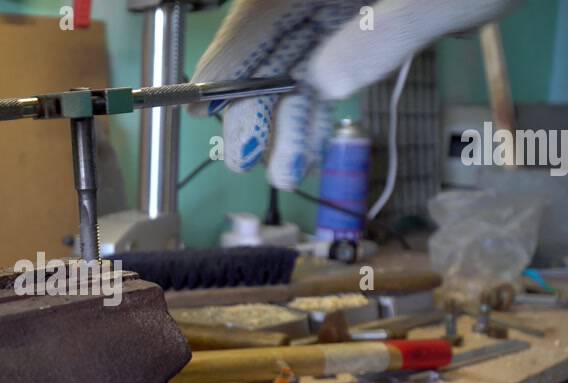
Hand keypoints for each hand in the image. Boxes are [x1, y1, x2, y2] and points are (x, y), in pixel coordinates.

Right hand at [191, 0, 521, 189]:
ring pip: (295, 54)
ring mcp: (336, 1)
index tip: (200, 109)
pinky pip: (324, 53)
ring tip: (283, 166)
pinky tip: (308, 131)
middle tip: (247, 160)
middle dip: (256, 103)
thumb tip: (319, 83)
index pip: (257, 15)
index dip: (226, 64)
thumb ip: (381, 36)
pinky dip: (316, 94)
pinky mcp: (359, 10)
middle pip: (269, 39)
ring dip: (288, 112)